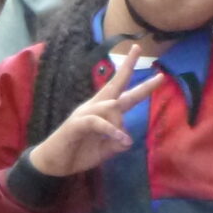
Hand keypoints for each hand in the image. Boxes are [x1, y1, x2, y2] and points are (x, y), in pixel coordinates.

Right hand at [26, 50, 168, 177]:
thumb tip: (128, 140)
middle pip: (115, 84)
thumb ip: (118, 143)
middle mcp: (95, 107)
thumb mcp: (105, 150)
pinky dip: (110, 130)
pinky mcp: (76, 124)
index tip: (159, 74)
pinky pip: (97, 121)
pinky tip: (120, 139)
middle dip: (128, 67)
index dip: (139, 83)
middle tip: (138, 48)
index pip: (122, 92)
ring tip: (122, 141)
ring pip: (111, 106)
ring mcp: (85, 114)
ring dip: (120, 122)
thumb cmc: (79, 152)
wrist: (53, 164)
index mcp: (102, 111)